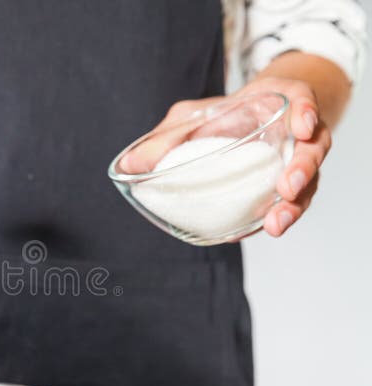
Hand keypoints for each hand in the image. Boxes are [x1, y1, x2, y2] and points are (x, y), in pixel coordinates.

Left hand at [133, 77, 329, 237]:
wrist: (250, 122)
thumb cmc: (227, 115)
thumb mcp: (194, 116)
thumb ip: (168, 136)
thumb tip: (126, 165)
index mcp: (281, 105)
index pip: (303, 100)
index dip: (306, 110)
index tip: (302, 125)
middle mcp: (298, 135)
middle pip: (312, 151)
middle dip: (302, 169)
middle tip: (287, 187)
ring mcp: (298, 163)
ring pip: (308, 184)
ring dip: (294, 205)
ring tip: (276, 222)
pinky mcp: (289, 189)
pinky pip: (290, 205)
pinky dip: (275, 217)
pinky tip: (252, 231)